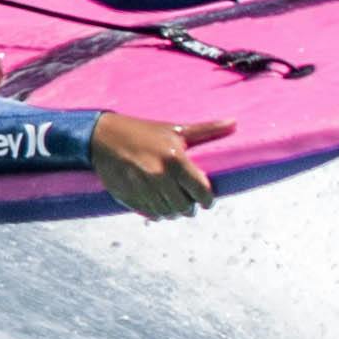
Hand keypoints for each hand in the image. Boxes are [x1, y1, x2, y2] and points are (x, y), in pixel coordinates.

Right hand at [90, 109, 233, 218]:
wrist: (103, 138)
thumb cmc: (144, 132)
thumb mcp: (175, 129)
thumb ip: (207, 131)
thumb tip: (234, 123)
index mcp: (175, 160)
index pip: (201, 192)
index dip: (207, 199)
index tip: (207, 200)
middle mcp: (159, 177)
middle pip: (185, 207)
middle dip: (190, 206)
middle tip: (190, 201)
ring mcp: (143, 190)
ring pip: (168, 213)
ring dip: (174, 211)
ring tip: (175, 202)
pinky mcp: (129, 198)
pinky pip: (151, 215)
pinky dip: (158, 213)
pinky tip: (159, 203)